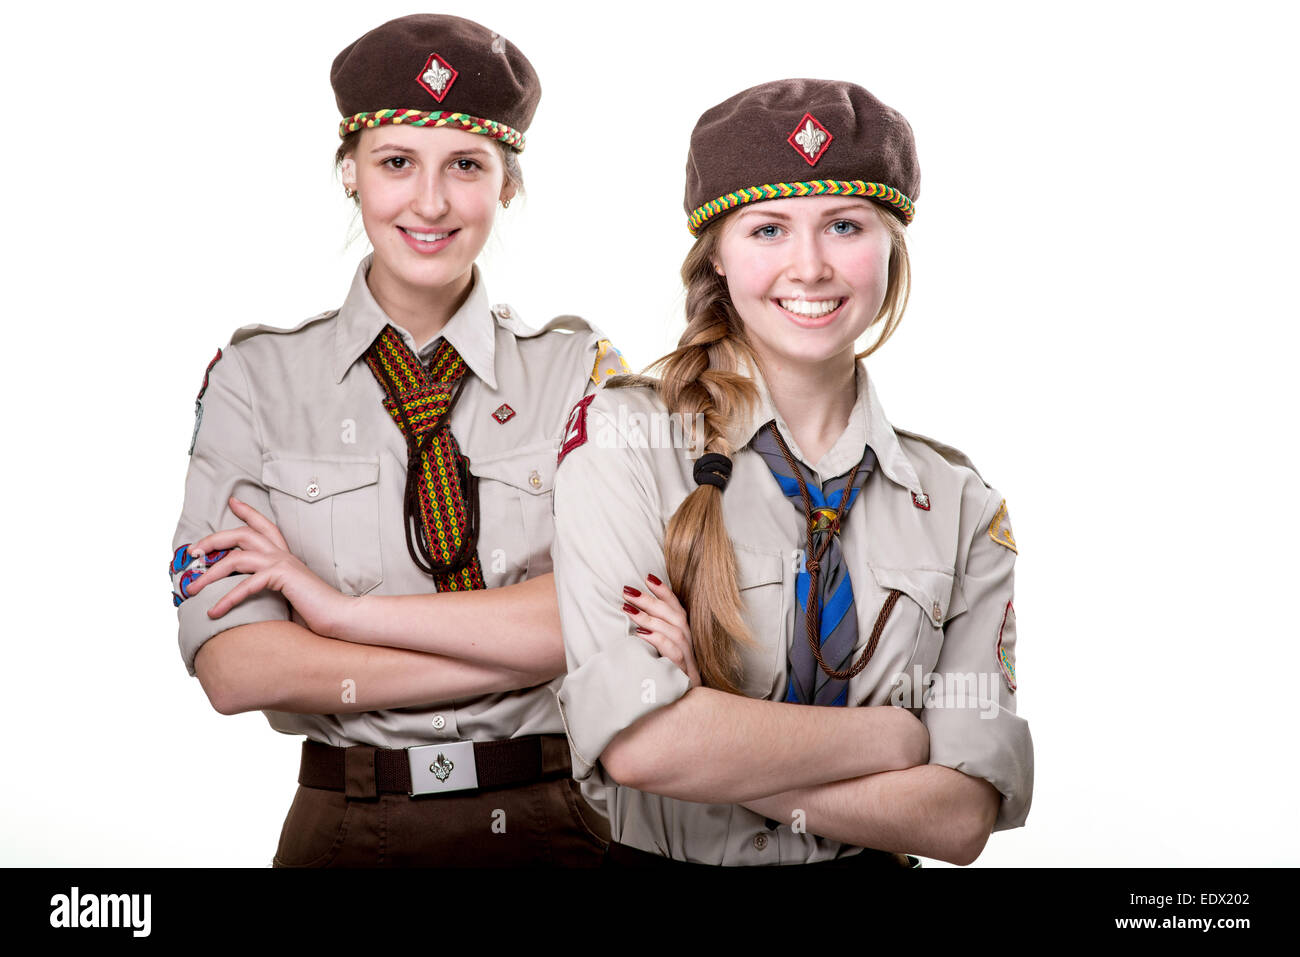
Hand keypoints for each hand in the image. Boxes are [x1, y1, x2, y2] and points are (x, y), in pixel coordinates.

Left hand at [186, 497, 349, 636]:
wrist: (340, 616)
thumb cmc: (316, 611)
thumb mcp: (287, 596)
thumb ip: (270, 589)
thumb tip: (247, 599)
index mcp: (285, 555)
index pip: (264, 526)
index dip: (248, 512)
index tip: (232, 501)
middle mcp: (283, 554)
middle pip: (242, 534)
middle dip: (213, 540)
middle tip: (192, 551)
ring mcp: (283, 563)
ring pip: (236, 557)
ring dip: (209, 573)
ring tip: (191, 589)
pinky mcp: (283, 576)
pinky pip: (246, 584)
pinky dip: (226, 599)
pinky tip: (213, 612)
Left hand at [621, 574, 699, 688]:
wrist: (672, 723)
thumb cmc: (656, 691)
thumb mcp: (650, 662)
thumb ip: (646, 642)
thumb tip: (626, 619)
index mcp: (685, 644)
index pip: (678, 612)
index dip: (665, 594)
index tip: (647, 577)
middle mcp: (691, 652)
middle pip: (677, 619)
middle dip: (652, 601)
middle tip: (628, 590)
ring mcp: (690, 667)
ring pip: (677, 633)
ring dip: (651, 617)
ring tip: (628, 608)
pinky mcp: (685, 680)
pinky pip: (674, 655)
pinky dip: (658, 640)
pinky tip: (640, 633)